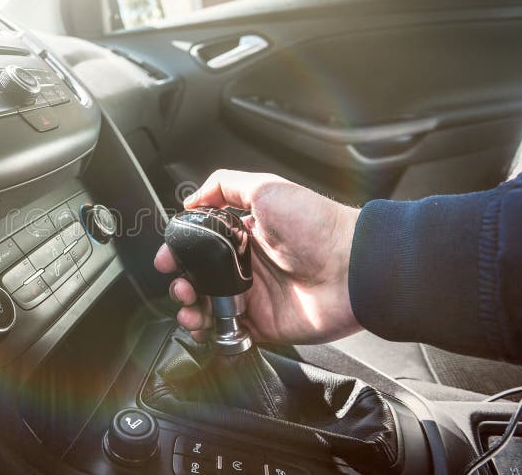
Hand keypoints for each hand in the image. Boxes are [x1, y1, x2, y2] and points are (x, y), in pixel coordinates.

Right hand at [154, 170, 362, 344]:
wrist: (354, 268)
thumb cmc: (317, 226)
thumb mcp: (267, 188)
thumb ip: (225, 186)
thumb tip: (190, 199)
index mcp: (245, 235)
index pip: (201, 246)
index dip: (179, 253)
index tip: (167, 258)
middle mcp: (247, 267)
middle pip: (199, 279)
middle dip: (181, 282)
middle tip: (180, 284)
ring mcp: (254, 297)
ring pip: (208, 308)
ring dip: (190, 309)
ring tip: (189, 307)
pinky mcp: (264, 325)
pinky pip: (229, 333)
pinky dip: (211, 334)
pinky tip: (205, 325)